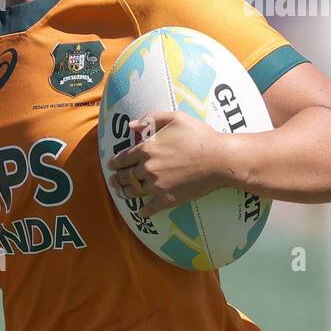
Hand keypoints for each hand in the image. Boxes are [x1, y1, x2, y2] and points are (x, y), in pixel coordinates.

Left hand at [105, 110, 229, 217]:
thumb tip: (131, 125)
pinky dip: (143, 211)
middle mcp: (147, 168)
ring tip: (121, 193)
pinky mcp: (167, 199)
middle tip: (113, 181)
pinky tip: (140, 213)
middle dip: (116, 179)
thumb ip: (151, 118)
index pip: (123, 158)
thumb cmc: (200, 136)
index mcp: (146, 149)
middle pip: (125, 176)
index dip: (114, 162)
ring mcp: (156, 186)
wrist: (219, 159)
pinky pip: (150, 208)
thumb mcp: (175, 118)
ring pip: (133, 191)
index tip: (110, 165)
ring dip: (124, 193)